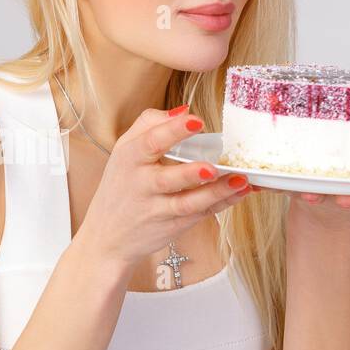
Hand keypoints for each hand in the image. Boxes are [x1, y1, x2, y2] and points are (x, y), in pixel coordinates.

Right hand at [75, 104, 253, 267]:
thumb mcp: (124, 150)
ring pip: (188, 203)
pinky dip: (223, 203)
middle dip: (191, 173)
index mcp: (130, 159)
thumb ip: (149, 124)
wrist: (108, 238)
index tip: (196, 121)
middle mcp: (142, 185)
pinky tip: (241, 191)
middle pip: (167, 179)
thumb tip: (183, 111)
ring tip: (239, 181)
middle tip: (212, 167)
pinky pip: (201, 213)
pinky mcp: (173, 226)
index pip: (150, 142)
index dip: (173, 131)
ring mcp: (158, 209)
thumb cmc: (121, 186)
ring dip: (215, 192)